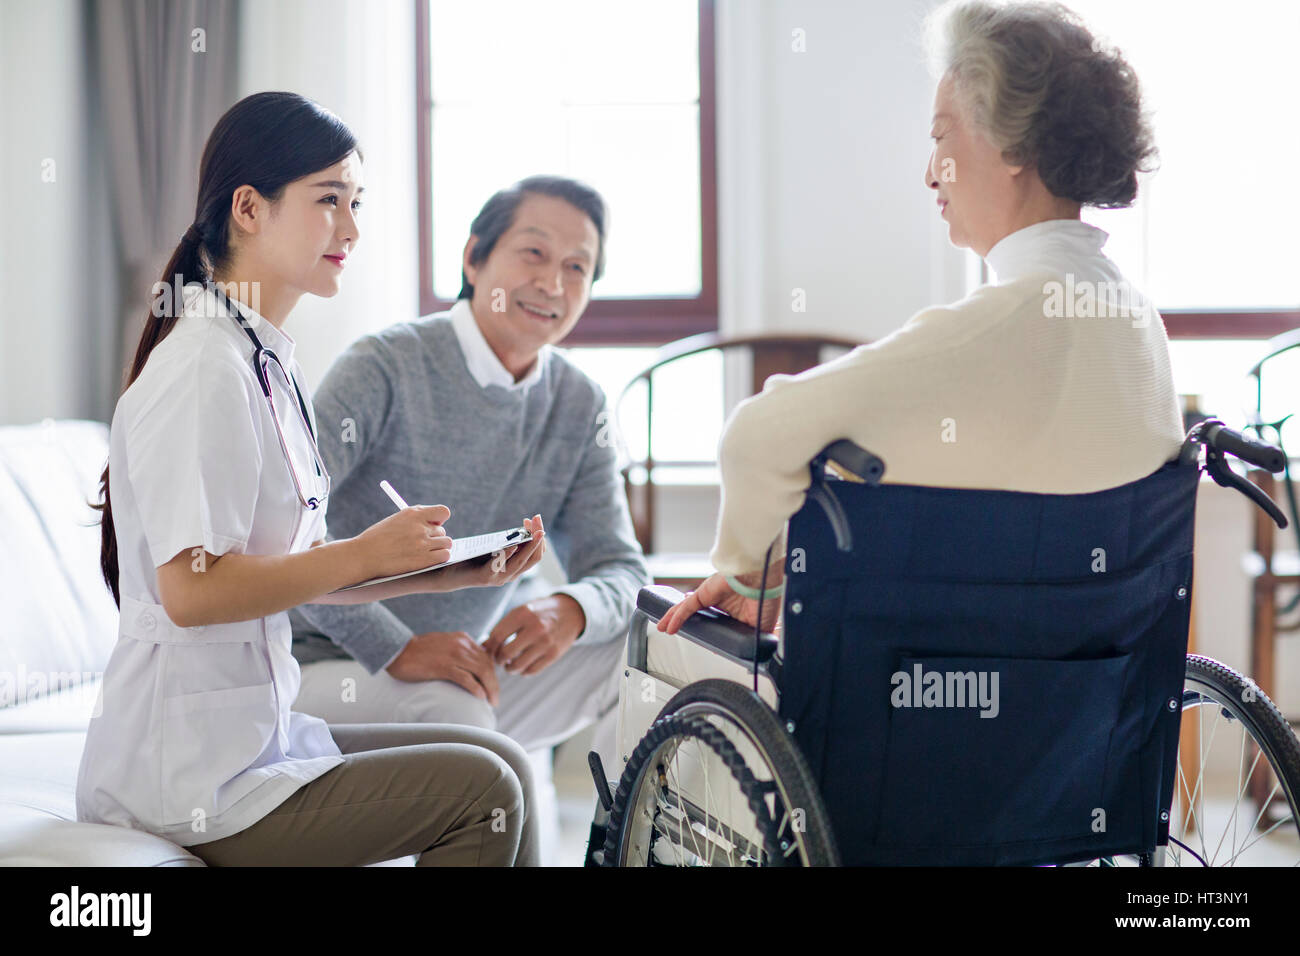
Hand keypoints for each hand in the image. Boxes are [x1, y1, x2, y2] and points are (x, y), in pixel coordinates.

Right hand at [353, 504, 451, 577]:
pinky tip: (428, 559)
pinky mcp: (424, 559)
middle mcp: (420, 526)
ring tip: (424, 552)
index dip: (439, 520)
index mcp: (413, 513)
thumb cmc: (377, 539)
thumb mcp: (396, 520)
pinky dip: (440, 558)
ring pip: (446, 543)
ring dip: (438, 548)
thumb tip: (435, 524)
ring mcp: (422, 543)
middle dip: (434, 537)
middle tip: (420, 544)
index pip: (443, 512)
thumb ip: (415, 520)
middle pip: (442, 531)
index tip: (432, 525)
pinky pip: (445, 555)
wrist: (363, 556)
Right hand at [384, 630, 499, 705]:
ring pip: (481, 671)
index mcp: (463, 639)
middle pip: (487, 665)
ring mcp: (453, 655)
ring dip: (489, 688)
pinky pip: (465, 678)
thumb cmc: (419, 652)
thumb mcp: (445, 645)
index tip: (493, 687)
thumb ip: (459, 651)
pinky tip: (480, 697)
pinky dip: (476, 688)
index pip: (486, 657)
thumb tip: (472, 667)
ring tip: (491, 702)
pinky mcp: (443, 666)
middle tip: (495, 700)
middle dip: (494, 684)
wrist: (397, 650)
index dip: (492, 673)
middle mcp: (461, 644)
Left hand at [434, 515, 546, 590]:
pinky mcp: (485, 577)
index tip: (537, 520)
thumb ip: (506, 543)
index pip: (535, 555)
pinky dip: (508, 554)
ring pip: (521, 562)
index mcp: (513, 569)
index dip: (539, 538)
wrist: (446, 573)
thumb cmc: (470, 558)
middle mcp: (509, 576)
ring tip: (535, 531)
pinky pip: (500, 564)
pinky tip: (513, 543)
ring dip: (530, 545)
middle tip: (538, 520)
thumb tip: (521, 530)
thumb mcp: (492, 548)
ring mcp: (499, 578)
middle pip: (533, 558)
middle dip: (538, 538)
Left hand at [481, 593, 585, 675]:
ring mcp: (546, 642)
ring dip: (509, 668)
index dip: (489, 647)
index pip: (497, 636)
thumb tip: (483, 647)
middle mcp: (535, 627)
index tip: (488, 651)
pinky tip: (522, 666)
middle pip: (506, 653)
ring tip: (509, 664)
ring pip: (517, 665)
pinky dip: (523, 672)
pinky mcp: (554, 654)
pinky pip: (532, 671)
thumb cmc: (540, 612)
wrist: (571, 612)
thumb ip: (504, 626)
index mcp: (523, 613)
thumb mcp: (523, 611)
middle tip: (499, 659)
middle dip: (498, 660)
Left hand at [657, 570, 781, 635]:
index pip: (718, 621)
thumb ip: (756, 639)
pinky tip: (668, 628)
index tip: (706, 641)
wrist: (763, 579)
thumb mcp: (762, 626)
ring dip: (673, 619)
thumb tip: (755, 653)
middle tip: (677, 630)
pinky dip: (676, 618)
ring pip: (687, 609)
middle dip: (686, 620)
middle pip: (698, 613)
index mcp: (736, 609)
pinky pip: (686, 608)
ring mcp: (710, 596)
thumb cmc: (767, 596)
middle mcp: (721, 601)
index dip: (710, 629)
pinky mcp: (703, 593)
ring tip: (663, 628)